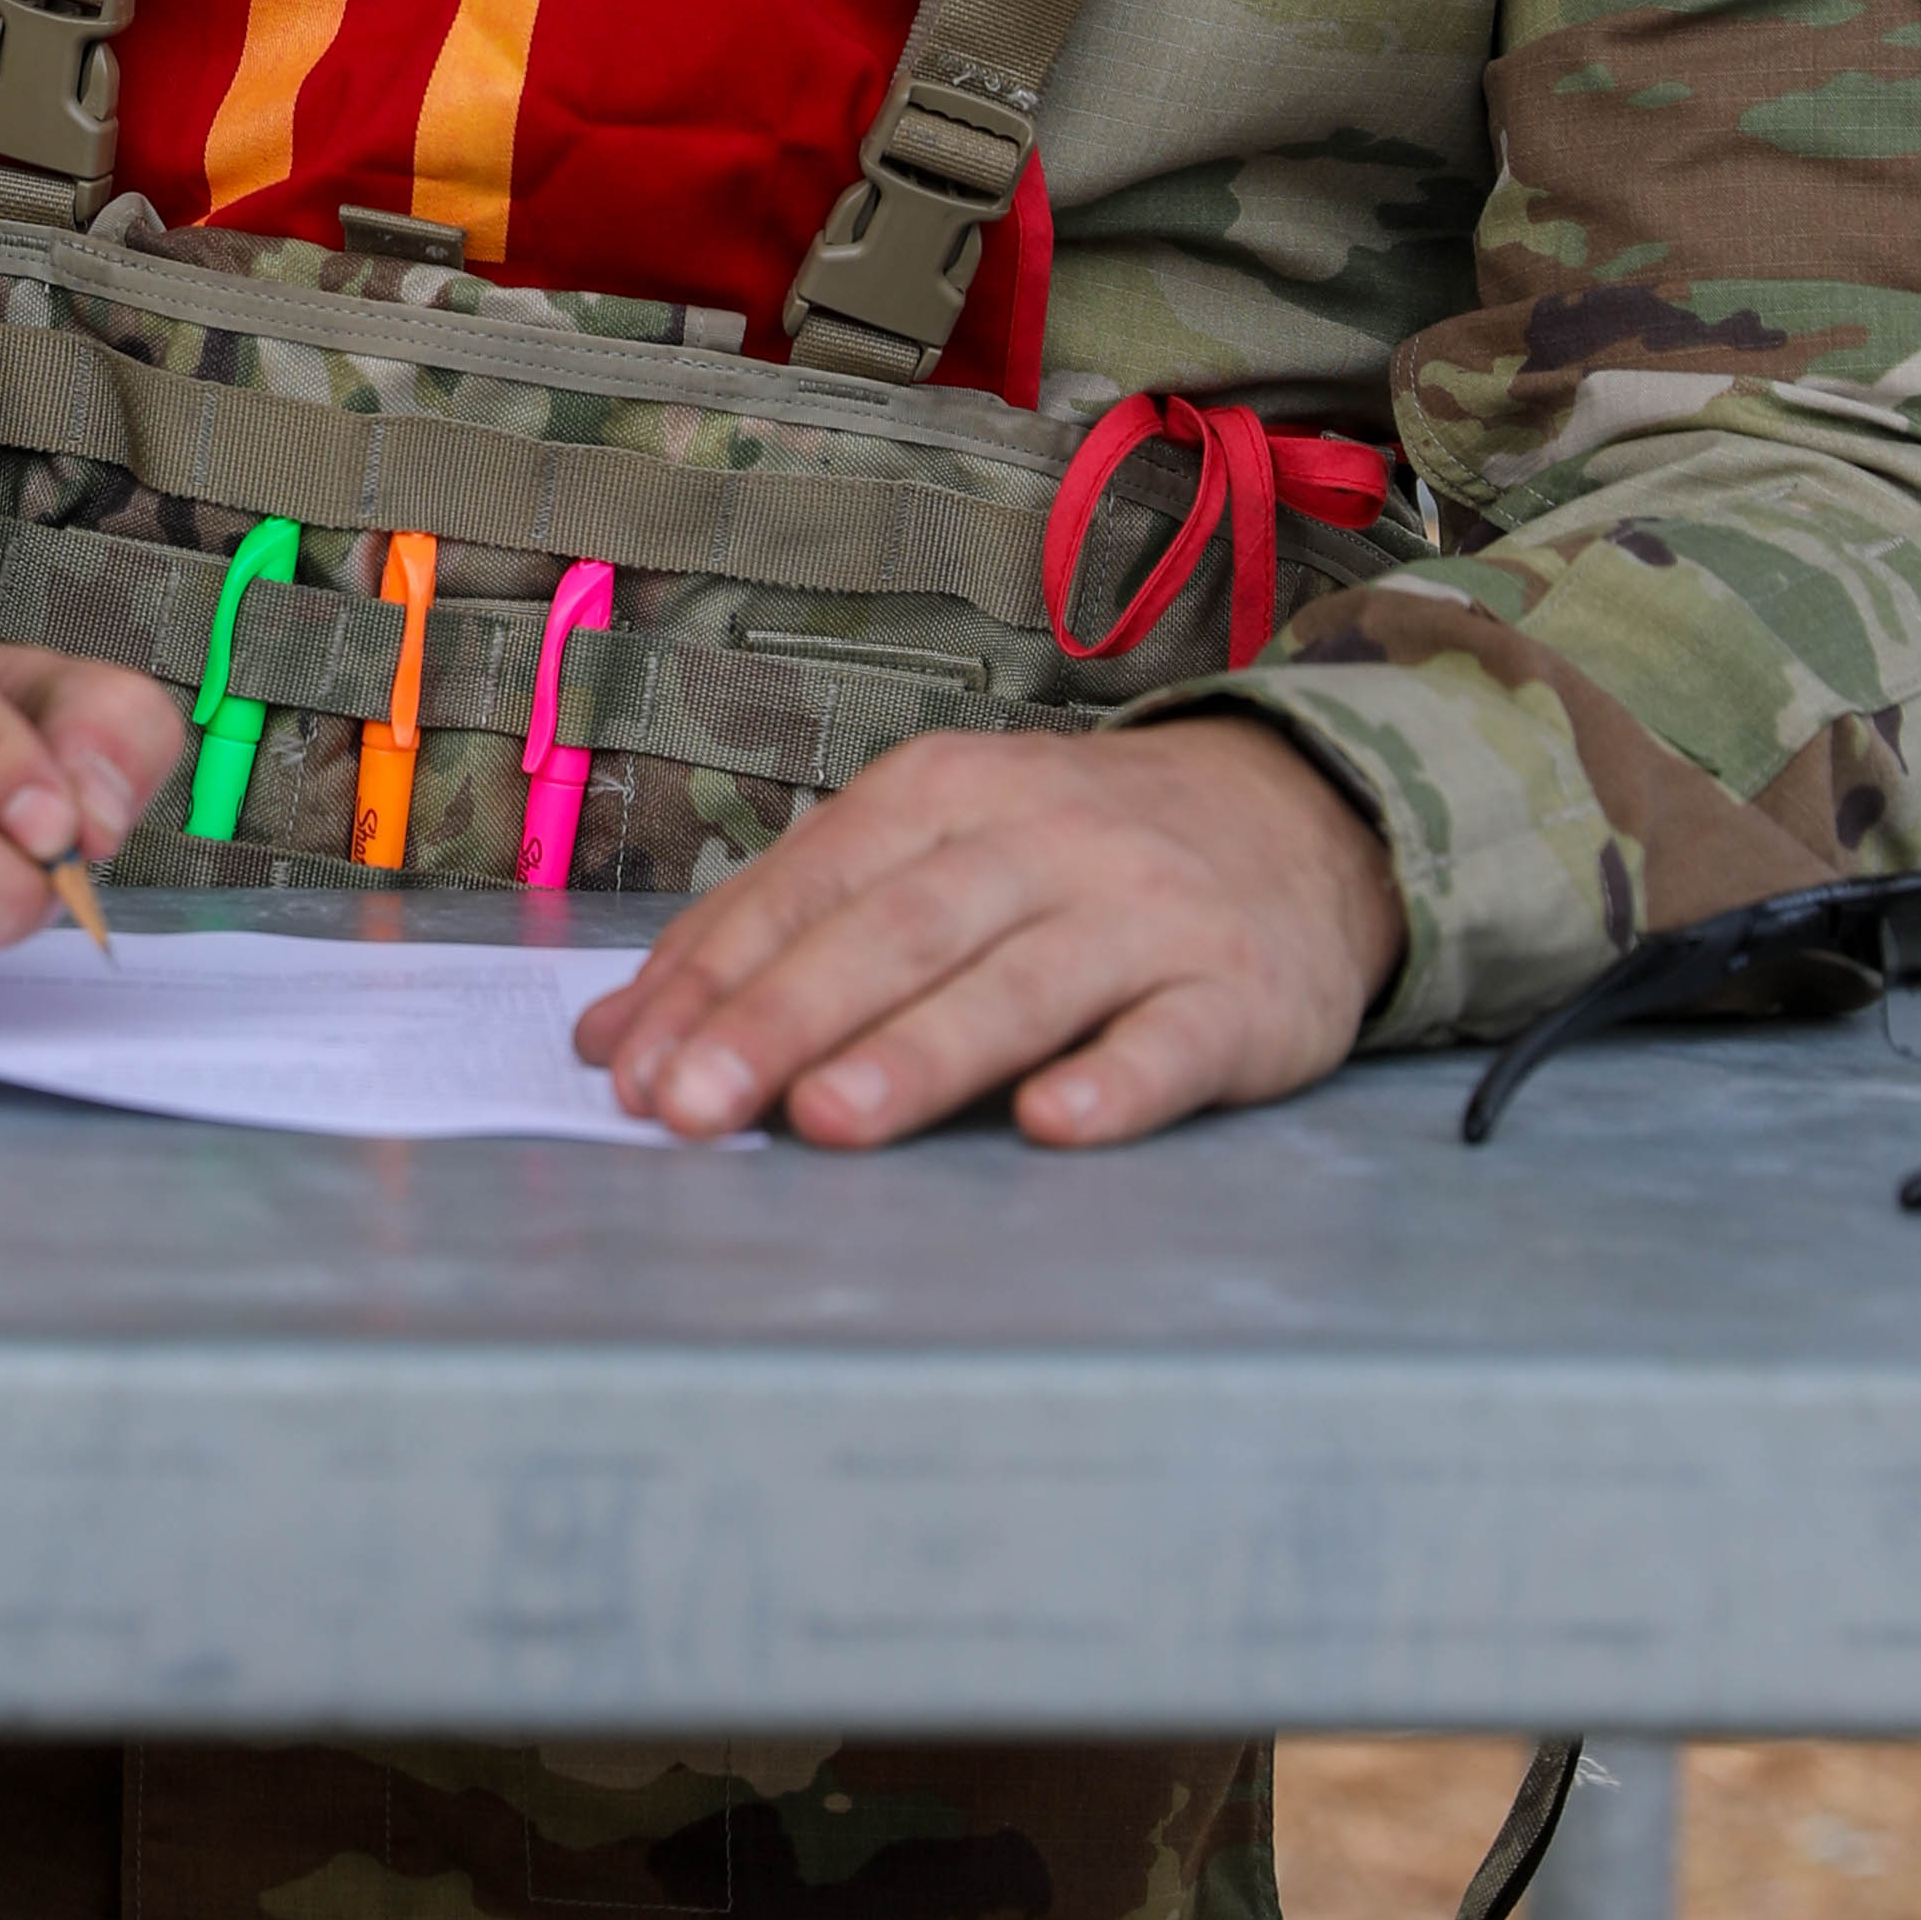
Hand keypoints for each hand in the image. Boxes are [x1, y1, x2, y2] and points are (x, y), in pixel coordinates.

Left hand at [575, 721, 1400, 1151]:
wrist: (1300, 820)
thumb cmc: (1071, 855)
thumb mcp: (930, 849)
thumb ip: (783, 934)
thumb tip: (620, 1038)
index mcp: (942, 793)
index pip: (807, 886)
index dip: (713, 979)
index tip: (631, 1070)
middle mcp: (1040, 841)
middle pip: (895, 932)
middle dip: (783, 1020)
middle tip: (692, 1105)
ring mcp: (1144, 915)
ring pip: (1016, 985)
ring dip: (916, 1054)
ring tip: (825, 1120)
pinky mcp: (1238, 996)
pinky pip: (1169, 1043)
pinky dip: (1113, 1083)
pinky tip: (1054, 1126)